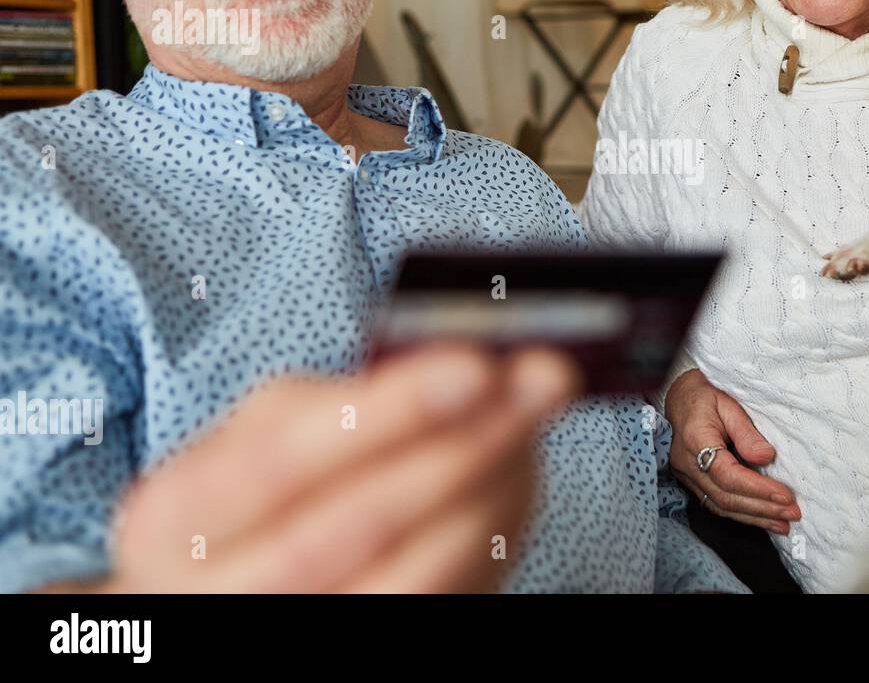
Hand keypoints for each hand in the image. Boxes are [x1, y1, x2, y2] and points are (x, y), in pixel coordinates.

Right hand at [97, 343, 576, 592]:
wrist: (223, 596)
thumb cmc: (252, 497)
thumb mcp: (258, 433)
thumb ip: (337, 401)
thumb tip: (462, 366)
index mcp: (176, 517)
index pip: (280, 462)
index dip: (383, 414)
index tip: (476, 364)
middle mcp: (222, 594)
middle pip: (356, 525)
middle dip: (464, 446)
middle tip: (543, 382)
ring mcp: (290, 638)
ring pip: (411, 581)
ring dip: (493, 498)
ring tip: (535, 429)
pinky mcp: (352, 659)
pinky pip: (439, 609)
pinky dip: (492, 545)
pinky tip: (516, 484)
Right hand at [665, 369, 799, 533]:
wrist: (679, 398)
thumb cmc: (705, 397)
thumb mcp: (728, 404)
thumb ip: (746, 432)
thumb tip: (767, 457)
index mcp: (695, 440)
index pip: (728, 474)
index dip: (757, 488)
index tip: (785, 495)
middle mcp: (687, 464)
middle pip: (726, 497)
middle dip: (762, 508)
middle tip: (792, 513)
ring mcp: (687, 476)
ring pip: (721, 506)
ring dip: (755, 518)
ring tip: (783, 524)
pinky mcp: (692, 483)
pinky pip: (717, 504)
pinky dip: (742, 515)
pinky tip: (763, 520)